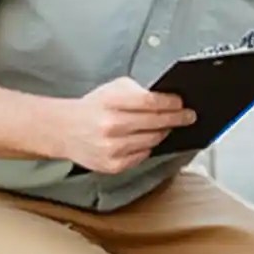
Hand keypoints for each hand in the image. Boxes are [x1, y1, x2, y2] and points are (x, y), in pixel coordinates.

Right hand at [57, 77, 195, 173]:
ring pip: (153, 140)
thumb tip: (168, 98)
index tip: (181, 103)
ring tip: (166, 126)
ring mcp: (112, 148)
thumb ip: (139, 91)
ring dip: (163, 132)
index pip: (150, 102)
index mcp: (111, 102)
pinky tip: (146, 139)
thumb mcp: (114, 89)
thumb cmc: (93, 107)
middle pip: (156, 122)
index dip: (171, 103)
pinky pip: (143, 155)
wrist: (64, 130)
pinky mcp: (112, 164)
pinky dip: (148, 147)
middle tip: (189, 116)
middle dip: (177, 118)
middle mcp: (111, 126)